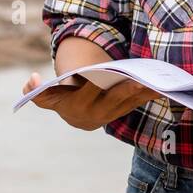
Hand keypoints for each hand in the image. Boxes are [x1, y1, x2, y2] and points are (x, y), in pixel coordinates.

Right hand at [22, 70, 162, 131]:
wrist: (79, 115)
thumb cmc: (63, 98)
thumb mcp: (47, 96)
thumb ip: (35, 91)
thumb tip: (32, 80)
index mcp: (75, 107)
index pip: (84, 95)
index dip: (92, 86)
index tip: (99, 77)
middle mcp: (94, 114)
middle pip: (111, 100)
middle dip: (124, 90)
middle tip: (136, 80)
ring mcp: (111, 114)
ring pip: (128, 102)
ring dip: (141, 93)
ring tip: (153, 82)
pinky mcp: (123, 111)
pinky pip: (137, 103)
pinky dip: (148, 95)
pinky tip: (160, 87)